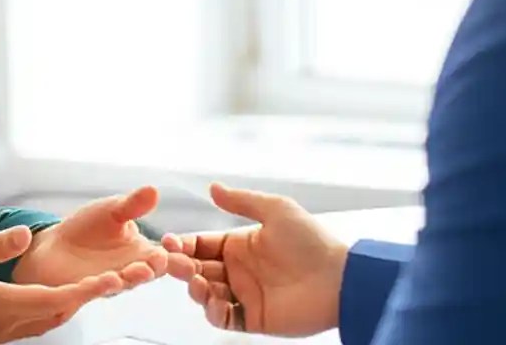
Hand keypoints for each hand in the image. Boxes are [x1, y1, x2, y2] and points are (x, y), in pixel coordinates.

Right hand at [0, 225, 124, 343]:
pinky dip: (42, 315)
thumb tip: (26, 234)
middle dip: (81, 300)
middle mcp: (1, 327)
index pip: (54, 299)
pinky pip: (24, 329)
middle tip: (106, 282)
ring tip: (83, 290)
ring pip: (40, 325)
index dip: (85, 291)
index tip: (110, 281)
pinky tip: (43, 300)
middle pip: (54, 315)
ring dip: (63, 308)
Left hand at [12, 186, 168, 290]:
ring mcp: (110, 282)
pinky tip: (102, 279)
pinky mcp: (87, 290)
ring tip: (124, 274)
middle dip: (148, 271)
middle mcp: (130, 270)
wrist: (55, 245)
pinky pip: (94, 290)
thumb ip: (132, 205)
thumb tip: (153, 189)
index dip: (168, 254)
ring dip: (124, 281)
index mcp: (141, 252)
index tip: (169, 248)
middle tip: (150, 266)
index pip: (161, 256)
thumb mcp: (112, 211)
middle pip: (146, 274)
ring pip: (121, 284)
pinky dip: (98, 286)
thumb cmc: (90, 228)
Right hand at [162, 183, 348, 336]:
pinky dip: (213, 311)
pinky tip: (214, 301)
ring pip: (205, 294)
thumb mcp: (275, 210)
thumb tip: (212, 187)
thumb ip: (241, 201)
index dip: (182, 244)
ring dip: (195, 288)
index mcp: (240, 244)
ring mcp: (245, 295)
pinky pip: (224, 317)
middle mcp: (239, 270)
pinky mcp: (254, 318)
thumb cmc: (311, 241)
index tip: (167, 243)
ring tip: (197, 281)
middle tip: (175, 263)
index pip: (201, 244)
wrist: (339, 279)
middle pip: (198, 269)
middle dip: (182, 266)